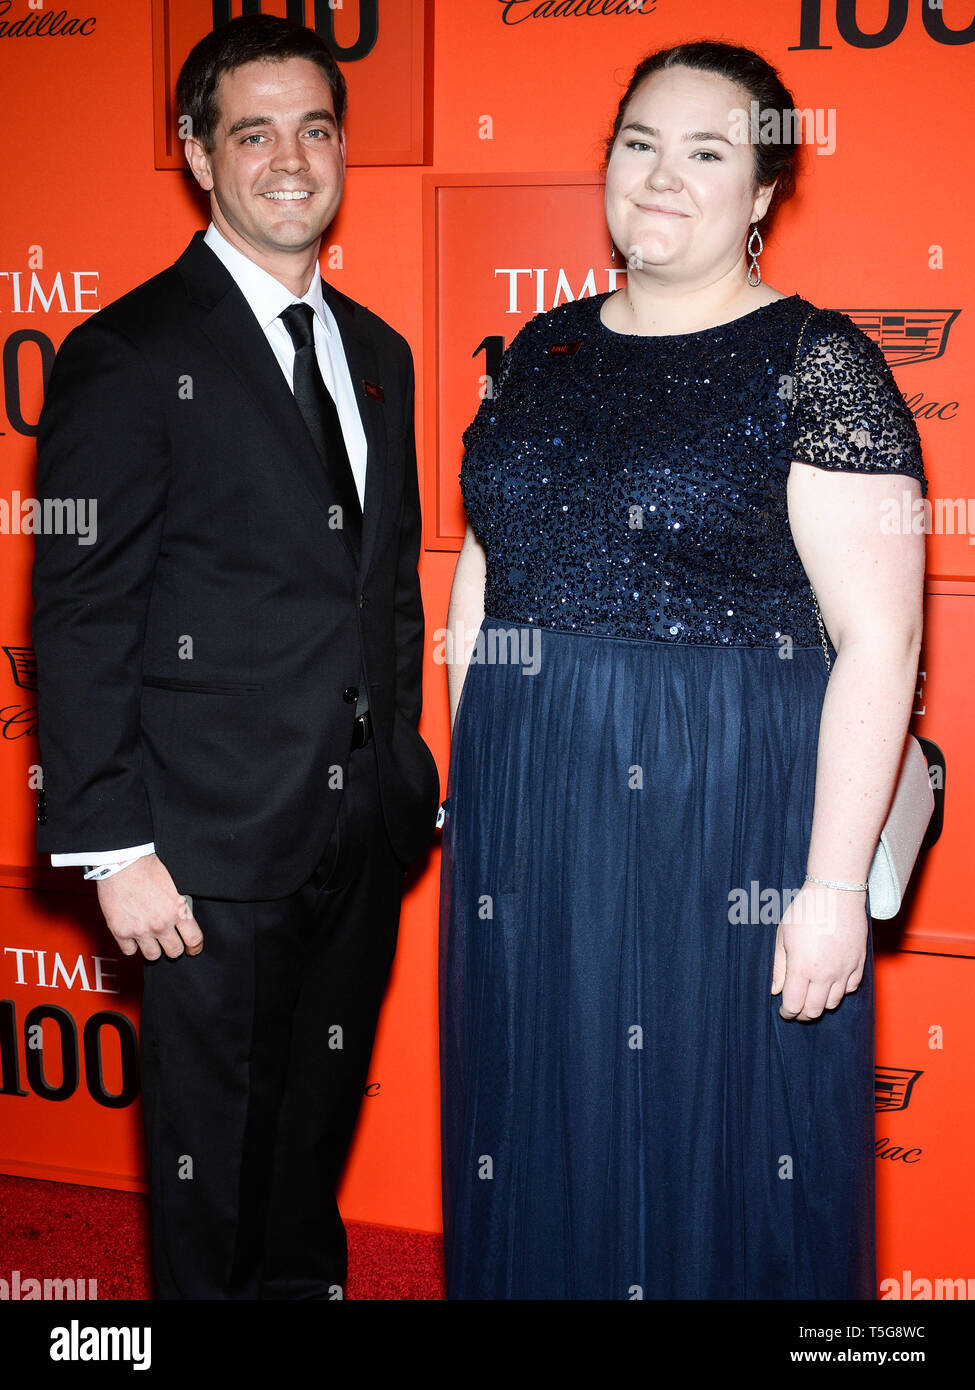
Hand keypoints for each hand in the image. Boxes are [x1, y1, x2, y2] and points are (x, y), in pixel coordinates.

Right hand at [95, 853, 202, 960]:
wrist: (122, 862)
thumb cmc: (148, 867)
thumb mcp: (176, 884)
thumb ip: (181, 904)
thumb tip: (185, 917)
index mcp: (178, 910)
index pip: (194, 940)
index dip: (195, 947)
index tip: (193, 949)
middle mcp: (160, 924)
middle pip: (174, 951)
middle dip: (173, 947)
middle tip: (170, 941)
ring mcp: (140, 930)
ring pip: (153, 955)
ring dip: (153, 948)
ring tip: (150, 938)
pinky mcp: (121, 931)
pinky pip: (129, 951)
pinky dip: (131, 945)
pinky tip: (133, 935)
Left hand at [770, 882, 866, 1020]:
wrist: (835, 894)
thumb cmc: (804, 911)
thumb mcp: (782, 936)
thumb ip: (778, 967)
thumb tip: (775, 991)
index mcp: (802, 968)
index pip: (794, 1005)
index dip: (787, 1012)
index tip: (784, 1011)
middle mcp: (825, 974)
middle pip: (814, 1010)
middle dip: (803, 1014)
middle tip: (797, 1009)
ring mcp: (844, 970)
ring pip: (834, 1003)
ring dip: (821, 1004)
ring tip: (813, 996)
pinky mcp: (859, 963)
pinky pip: (851, 988)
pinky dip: (840, 992)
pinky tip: (832, 984)